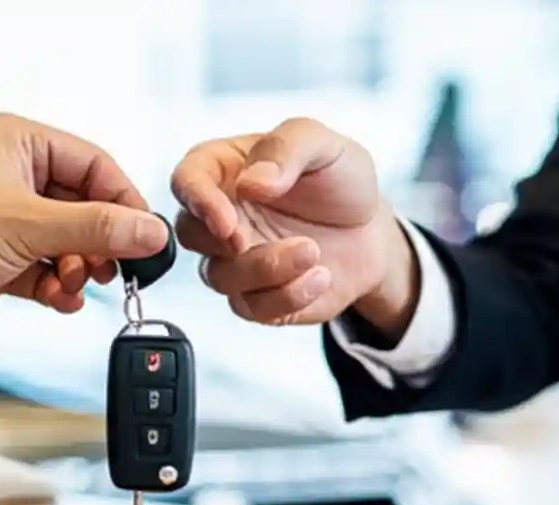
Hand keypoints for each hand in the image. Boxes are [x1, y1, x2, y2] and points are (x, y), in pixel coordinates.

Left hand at [0, 113, 168, 337]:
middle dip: (97, 244)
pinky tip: (58, 300)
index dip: (123, 203)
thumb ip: (95, 229)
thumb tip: (149, 231)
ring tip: (69, 286)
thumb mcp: (26, 226)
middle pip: (86, 207)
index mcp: (18, 142)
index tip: (143, 238)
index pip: (95, 165)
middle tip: (108, 270)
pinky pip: (47, 268)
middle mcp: (14, 174)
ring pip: (68, 242)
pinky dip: (56, 286)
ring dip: (76, 270)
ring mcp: (7, 217)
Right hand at [170, 117, 418, 337]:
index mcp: (225, 169)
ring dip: (266, 269)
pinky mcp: (257, 296)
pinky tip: (319, 276)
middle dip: (224, 243)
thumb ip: (285, 148)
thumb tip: (251, 182)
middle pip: (190, 234)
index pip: (186, 181)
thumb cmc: (340, 181)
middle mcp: (223, 215)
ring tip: (312, 250)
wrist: (372, 232)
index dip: (197, 201)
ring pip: (220, 277)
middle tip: (257, 237)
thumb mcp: (323, 144)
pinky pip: (253, 307)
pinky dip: (287, 295)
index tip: (226, 220)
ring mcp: (236, 259)